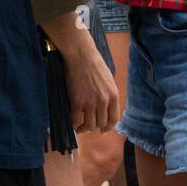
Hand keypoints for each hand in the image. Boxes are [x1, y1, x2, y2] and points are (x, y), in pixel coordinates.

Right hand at [58, 18, 120, 132]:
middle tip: (87, 126)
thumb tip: (105, 106)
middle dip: (94, 127)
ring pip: (88, 125)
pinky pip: (76, 120)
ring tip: (79, 127)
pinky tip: (72, 122)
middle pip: (100, 123)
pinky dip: (74, 124)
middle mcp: (104, 101)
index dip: (108, 128)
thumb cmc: (94, 63)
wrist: (81, 55)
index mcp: (114, 95)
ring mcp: (90, 102)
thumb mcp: (108, 80)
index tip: (102, 131)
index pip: (113, 119)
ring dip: (83, 128)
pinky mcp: (77, 102)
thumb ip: (108, 94)